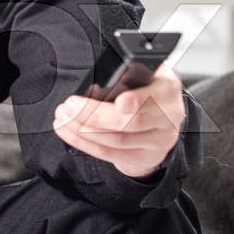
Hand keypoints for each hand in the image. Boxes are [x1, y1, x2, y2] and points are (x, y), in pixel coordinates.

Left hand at [52, 64, 185, 179]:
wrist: (160, 122)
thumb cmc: (145, 92)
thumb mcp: (143, 76)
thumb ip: (125, 76)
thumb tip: (91, 84)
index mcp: (167, 89)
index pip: (154, 97)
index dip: (136, 101)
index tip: (119, 102)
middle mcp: (169, 117)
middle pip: (131, 121)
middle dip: (94, 115)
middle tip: (70, 106)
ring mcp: (159, 141)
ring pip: (118, 140)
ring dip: (84, 130)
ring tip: (64, 118)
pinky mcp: (145, 157)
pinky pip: (111, 154)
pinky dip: (85, 144)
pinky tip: (69, 133)